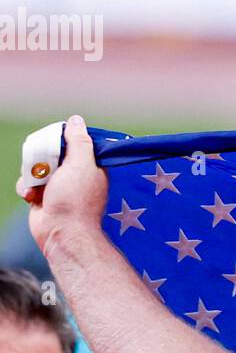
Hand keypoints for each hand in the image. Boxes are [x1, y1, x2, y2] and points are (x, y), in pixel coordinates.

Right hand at [18, 115, 108, 257]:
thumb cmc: (76, 200)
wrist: (62, 232)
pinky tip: (32, 198)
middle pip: (50, 151)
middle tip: (46, 169)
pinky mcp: (43, 196)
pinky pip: (27, 182)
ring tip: (40, 189)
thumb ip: (79, 141)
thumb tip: (76, 120)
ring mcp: (58, 186)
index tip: (55, 145)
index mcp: (90, 166)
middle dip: (41, 159)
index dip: (61, 140)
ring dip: (32, 176)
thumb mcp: (81, 164)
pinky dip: (27, 189)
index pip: (73, 141)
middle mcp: (75, 175)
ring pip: (35, 166)